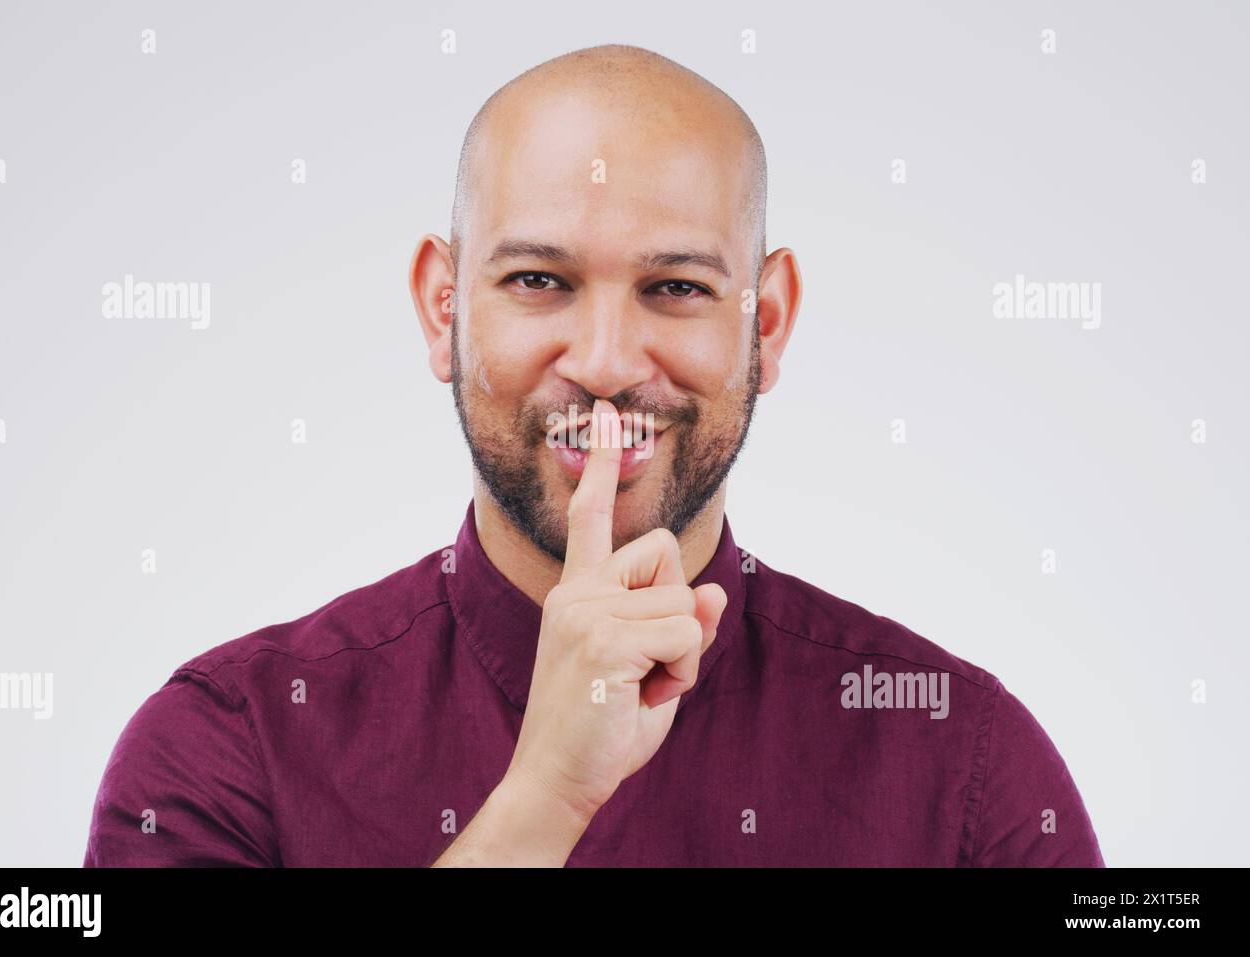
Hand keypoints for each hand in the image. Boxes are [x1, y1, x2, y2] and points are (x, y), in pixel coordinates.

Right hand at [505, 398, 727, 821]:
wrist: (556, 779)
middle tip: (645, 666)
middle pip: (668, 553)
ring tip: (641, 686)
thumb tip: (712, 591)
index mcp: (577, 592)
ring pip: (684, 600)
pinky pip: (683, 634)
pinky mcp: (603, 635)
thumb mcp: (652, 668)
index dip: (602, 466)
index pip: (591, 518)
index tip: (605, 416)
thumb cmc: (601, 728)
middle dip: (677, 608)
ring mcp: (586, 610)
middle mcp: (576, 591)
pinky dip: (680, 673)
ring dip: (681, 653)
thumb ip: (680, 626)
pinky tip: (641, 696)